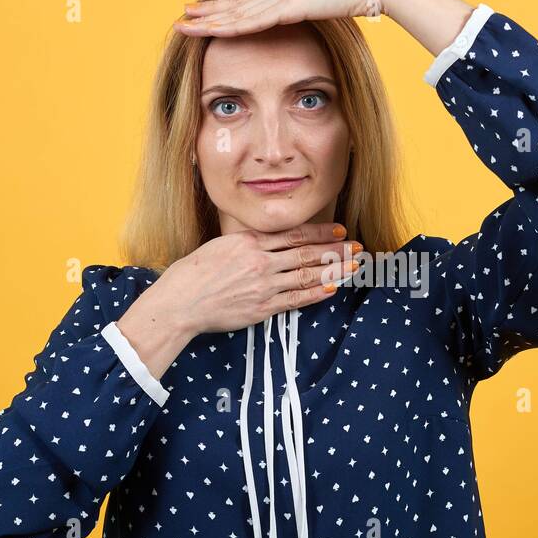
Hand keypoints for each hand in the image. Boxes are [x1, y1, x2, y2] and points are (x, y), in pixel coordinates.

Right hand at [118, 222, 361, 348]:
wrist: (180, 302)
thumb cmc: (194, 274)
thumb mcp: (220, 246)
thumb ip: (248, 244)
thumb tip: (270, 241)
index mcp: (249, 242)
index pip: (294, 234)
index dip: (321, 232)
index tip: (340, 230)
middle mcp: (260, 261)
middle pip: (306, 253)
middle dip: (336, 250)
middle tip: (357, 248)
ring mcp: (263, 285)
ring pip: (306, 275)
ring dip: (333, 271)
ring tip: (353, 267)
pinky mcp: (262, 308)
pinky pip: (296, 299)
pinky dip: (316, 293)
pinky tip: (332, 288)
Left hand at [172, 0, 406, 36]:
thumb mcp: (329, 4)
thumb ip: (316, 2)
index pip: (248, 5)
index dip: (224, 10)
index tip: (203, 13)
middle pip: (235, 7)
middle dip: (207, 13)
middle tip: (182, 16)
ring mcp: (282, 0)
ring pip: (237, 14)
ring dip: (209, 20)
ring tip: (185, 23)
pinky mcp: (289, 7)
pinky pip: (255, 21)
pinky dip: (232, 26)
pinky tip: (214, 29)